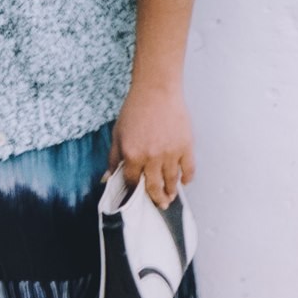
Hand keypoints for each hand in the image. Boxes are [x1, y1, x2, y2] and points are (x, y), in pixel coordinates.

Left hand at [109, 83, 194, 208]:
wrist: (156, 92)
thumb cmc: (135, 110)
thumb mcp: (117, 133)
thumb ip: (113, 157)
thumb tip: (108, 178)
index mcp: (132, 155)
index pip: (133, 182)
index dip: (133, 193)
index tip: (136, 199)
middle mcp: (152, 158)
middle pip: (154, 187)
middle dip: (156, 198)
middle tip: (160, 204)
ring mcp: (171, 154)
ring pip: (172, 181)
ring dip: (171, 192)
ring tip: (170, 197)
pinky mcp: (186, 147)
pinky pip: (189, 170)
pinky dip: (187, 178)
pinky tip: (184, 182)